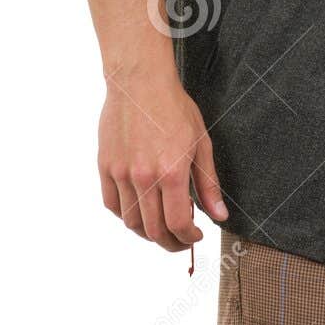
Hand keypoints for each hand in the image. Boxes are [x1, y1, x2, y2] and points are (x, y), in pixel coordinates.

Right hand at [97, 64, 228, 253]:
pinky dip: (126, 215)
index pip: (178, 224)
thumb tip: (219, 216)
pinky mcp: (105, 166)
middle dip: (170, 242)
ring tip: (161, 226)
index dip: (189, 238)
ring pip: (131, 221)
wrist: (140, 82)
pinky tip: (140, 209)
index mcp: (171, 172)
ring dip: (148, 233)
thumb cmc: (174, 108)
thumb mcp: (201, 144)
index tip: (196, 236)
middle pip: (153, 230)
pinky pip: (112, 204)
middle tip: (180, 239)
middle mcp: (144, 177)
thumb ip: (209, 184)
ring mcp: (121, 173)